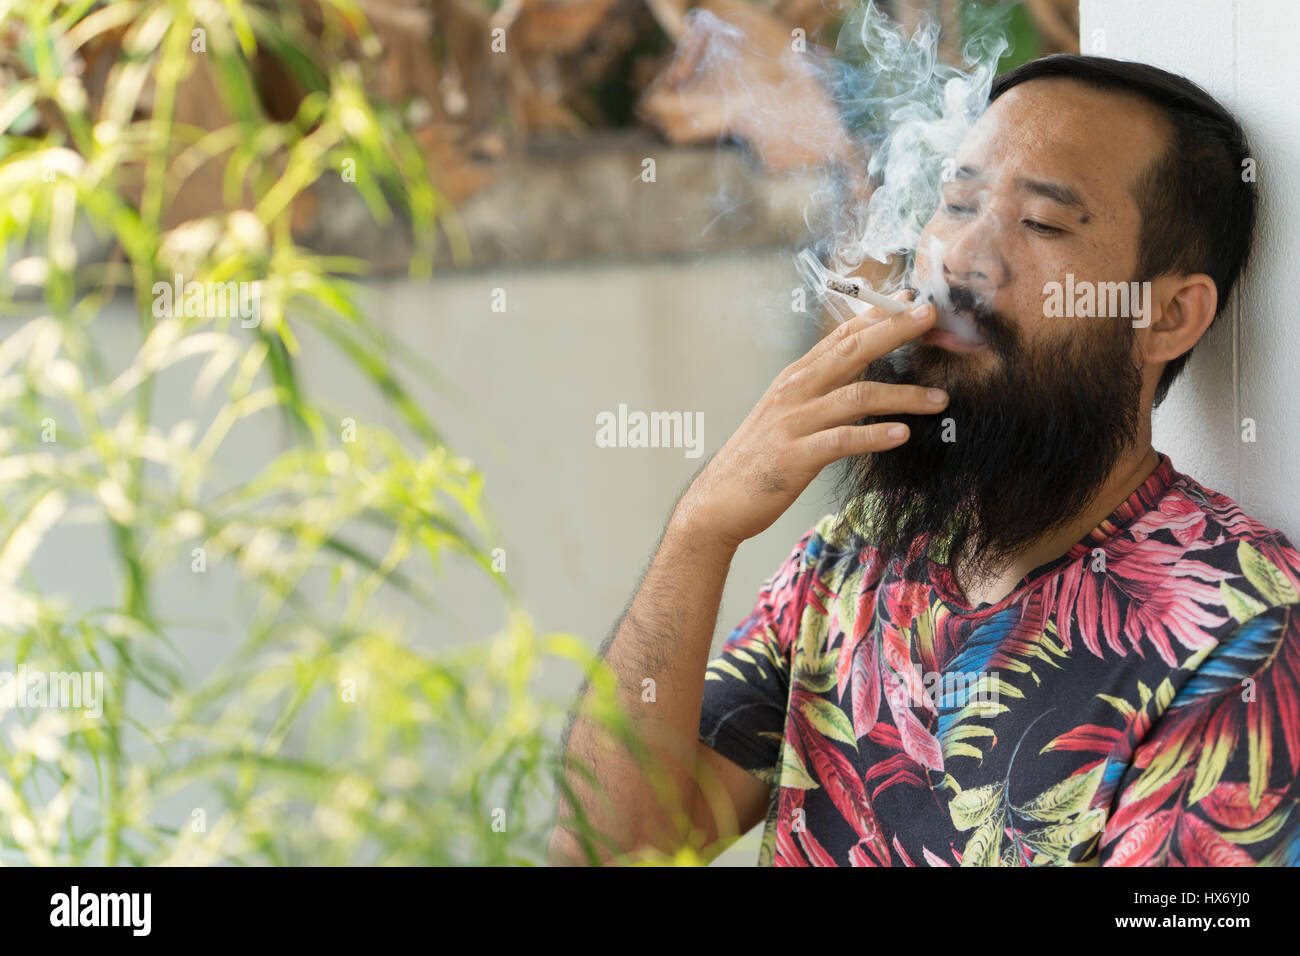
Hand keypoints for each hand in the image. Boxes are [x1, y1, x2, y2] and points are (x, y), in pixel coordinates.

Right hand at [671, 294, 945, 549]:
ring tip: (939, 400)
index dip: (875, 315)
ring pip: (856, 396)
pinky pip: (842, 440)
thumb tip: (859, 376)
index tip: (908, 298)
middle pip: (851, 352)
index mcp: (795, 378)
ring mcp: (794, 422)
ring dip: (902, 396)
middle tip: (929, 315)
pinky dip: (874, 435)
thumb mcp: (786, 414)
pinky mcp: (796, 456)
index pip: (839, 336)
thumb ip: (819, 392)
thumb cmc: (758, 459)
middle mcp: (795, 392)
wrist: (718, 501)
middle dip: (893, 331)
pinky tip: (902, 434)